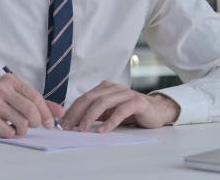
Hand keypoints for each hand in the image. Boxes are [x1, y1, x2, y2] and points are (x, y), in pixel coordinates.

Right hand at [0, 73, 64, 137]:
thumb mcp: (15, 98)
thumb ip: (37, 103)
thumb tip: (61, 112)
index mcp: (10, 81)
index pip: (35, 97)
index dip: (46, 112)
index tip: (50, 124)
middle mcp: (1, 88)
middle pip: (31, 109)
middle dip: (35, 122)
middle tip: (31, 126)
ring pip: (22, 122)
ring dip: (21, 130)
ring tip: (14, 127)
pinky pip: (9, 131)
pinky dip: (10, 134)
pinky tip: (3, 129)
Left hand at [61, 81, 179, 132]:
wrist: (157, 110)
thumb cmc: (130, 112)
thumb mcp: (109, 112)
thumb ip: (94, 114)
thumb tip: (73, 123)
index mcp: (104, 88)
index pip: (84, 97)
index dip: (72, 109)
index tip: (63, 122)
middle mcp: (113, 88)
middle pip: (90, 98)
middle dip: (77, 113)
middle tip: (69, 126)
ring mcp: (126, 93)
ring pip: (103, 102)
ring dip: (90, 116)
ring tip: (83, 129)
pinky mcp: (137, 102)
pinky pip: (121, 111)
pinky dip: (110, 121)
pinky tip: (103, 130)